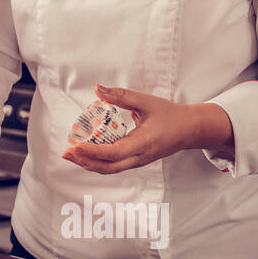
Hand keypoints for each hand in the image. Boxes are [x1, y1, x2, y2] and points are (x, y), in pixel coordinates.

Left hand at [60, 84, 231, 173]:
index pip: (113, 153)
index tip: (76, 145)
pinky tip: (87, 153)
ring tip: (71, 154)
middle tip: (66, 152)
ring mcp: (139, 161)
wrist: (191, 129)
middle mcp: (140, 157)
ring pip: (110, 169)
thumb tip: (99, 89)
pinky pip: (115, 165)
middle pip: (108, 167)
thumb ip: (122, 96)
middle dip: (84, 161)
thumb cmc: (171, 115)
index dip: (92, 151)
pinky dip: (98, 161)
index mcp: (143, 144)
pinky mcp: (137, 160)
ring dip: (89, 163)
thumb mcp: (146, 102)